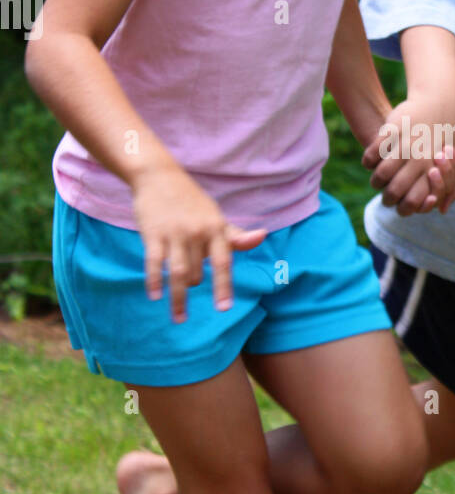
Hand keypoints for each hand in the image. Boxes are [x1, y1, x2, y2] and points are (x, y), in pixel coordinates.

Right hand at [131, 165, 266, 321]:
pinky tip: (155, 296)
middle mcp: (197, 232)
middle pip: (198, 273)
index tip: (223, 308)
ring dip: (178, 299)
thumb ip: (235, 235)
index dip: (224, 287)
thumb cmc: (191, 201)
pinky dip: (154, 281)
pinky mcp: (152, 233)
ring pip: (178, 273)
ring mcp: (174, 233)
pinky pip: (154, 263)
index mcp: (216, 228)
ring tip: (179, 318)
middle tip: (187, 291)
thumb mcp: (215, 216)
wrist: (159, 175)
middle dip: (194, 285)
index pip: (223, 263)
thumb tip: (262, 237)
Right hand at [361, 96, 454, 216]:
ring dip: (376, 181)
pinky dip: (368, 161)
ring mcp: (405, 144)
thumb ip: (453, 188)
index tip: (405, 200)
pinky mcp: (393, 130)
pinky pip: (372, 154)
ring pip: (381, 175)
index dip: (405, 207)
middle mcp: (420, 160)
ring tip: (377, 179)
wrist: (442, 100)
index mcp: (435, 171)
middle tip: (387, 194)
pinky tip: (372, 160)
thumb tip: (441, 210)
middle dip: (387, 198)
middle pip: (393, 192)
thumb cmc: (451, 135)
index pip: (413, 203)